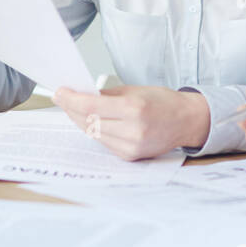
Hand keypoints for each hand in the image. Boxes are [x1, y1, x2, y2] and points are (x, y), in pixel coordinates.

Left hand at [52, 85, 210, 159]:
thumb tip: (80, 95)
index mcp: (133, 109)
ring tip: (73, 108)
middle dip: (71, 109)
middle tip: (62, 98)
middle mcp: (132, 130)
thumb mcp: (134, 91)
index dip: (71, 99)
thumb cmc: (163, 102)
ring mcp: (131, 146)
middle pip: (89, 121)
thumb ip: (107, 95)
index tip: (60, 92)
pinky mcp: (130, 156)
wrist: (185, 121)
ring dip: (80, 120)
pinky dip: (94, 130)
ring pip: (93, 133)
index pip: (91, 106)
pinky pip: (104, 142)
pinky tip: (90, 121)